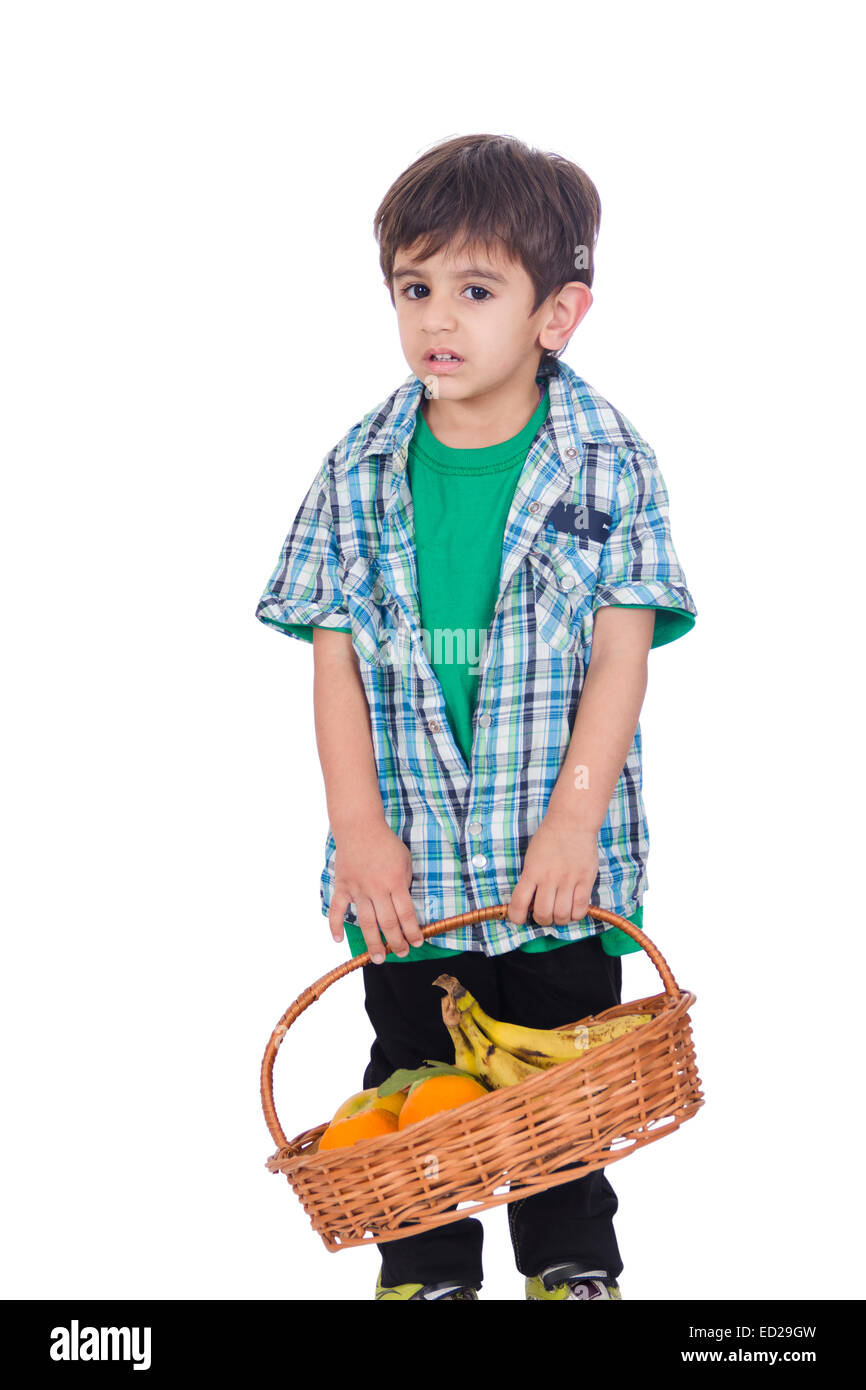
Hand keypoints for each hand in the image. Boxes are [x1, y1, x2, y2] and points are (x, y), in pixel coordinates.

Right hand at [328, 821, 424, 962]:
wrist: (360, 827)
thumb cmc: (386, 843)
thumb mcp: (405, 860)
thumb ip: (404, 883)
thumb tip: (403, 906)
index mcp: (395, 882)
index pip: (406, 915)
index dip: (412, 932)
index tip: (417, 943)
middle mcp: (376, 889)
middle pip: (387, 923)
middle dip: (396, 943)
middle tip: (400, 954)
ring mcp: (357, 889)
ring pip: (366, 922)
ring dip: (373, 943)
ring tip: (378, 958)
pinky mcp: (343, 886)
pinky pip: (337, 909)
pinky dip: (335, 925)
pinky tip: (338, 939)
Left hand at [507, 813, 598, 928]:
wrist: (572, 822)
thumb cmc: (549, 839)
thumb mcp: (531, 857)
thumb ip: (531, 879)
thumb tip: (529, 903)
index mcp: (532, 871)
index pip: (519, 902)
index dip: (516, 917)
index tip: (518, 919)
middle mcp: (549, 877)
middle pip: (543, 913)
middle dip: (542, 920)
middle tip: (545, 914)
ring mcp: (568, 879)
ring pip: (562, 914)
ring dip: (560, 919)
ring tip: (560, 913)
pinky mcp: (585, 879)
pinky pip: (581, 908)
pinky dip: (576, 915)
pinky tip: (573, 909)